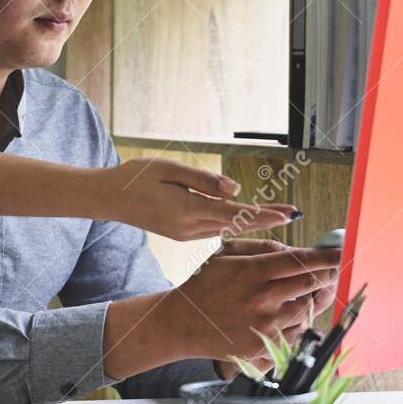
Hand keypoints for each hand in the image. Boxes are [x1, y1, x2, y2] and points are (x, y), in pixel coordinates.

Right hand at [99, 158, 297, 240]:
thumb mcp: (169, 168)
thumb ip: (204, 180)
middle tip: (293, 213)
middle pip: (236, 224)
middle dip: (266, 219)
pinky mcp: (181, 234)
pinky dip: (234, 225)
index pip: (234, 213)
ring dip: (252, 223)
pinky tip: (247, 220)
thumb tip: (235, 189)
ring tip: (278, 216)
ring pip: (227, 229)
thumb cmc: (136, 178)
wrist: (108, 198)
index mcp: (188, 210)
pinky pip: (214, 229)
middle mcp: (190, 228)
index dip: (263, 214)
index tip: (287, 213)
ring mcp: (185, 234)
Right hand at [209, 240, 337, 377]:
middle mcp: (263, 299)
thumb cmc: (206, 284)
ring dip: (310, 299)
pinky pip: (297, 332)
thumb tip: (298, 251)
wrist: (183, 323)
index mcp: (253, 271)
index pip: (302, 261)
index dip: (328, 257)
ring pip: (308, 308)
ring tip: (297, 293)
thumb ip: (264, 247)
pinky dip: (297, 322)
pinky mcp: (266, 347)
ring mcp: (266, 326)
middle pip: (312, 284)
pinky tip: (283, 315)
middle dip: (327, 275)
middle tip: (332, 271)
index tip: (344, 253)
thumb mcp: (228, 253)